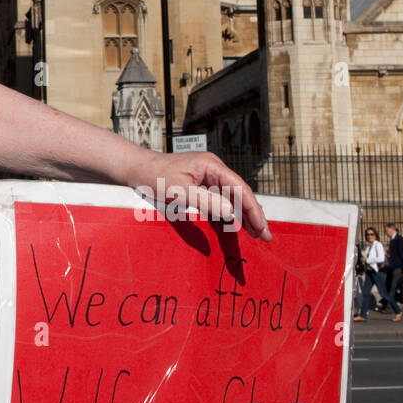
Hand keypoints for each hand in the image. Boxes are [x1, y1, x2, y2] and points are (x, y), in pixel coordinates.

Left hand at [123, 150, 270, 242]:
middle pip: (240, 193)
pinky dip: (229, 214)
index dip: (254, 210)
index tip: (263, 229)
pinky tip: (236, 226)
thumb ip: (206, 202)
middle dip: (254, 215)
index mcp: (212, 166)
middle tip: (265, 236)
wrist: (136, 169)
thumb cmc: (155, 177)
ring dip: (243, 216)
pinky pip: (220, 201)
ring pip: (232, 198)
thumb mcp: (180, 191)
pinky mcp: (201, 185)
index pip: (241, 189)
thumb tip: (232, 213)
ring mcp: (208, 177)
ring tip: (256, 234)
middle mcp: (214, 170)